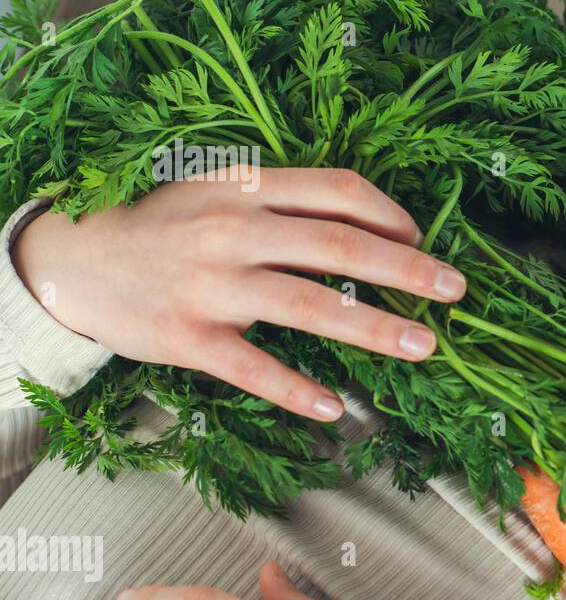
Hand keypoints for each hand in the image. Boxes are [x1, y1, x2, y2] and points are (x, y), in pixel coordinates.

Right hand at [12, 167, 463, 420]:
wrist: (75, 260)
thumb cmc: (163, 225)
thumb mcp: (219, 191)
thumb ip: (284, 203)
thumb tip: (368, 224)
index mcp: (247, 189)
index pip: (338, 190)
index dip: (391, 213)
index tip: (425, 237)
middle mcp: (234, 232)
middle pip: (339, 247)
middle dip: (407, 268)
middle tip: (456, 289)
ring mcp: (212, 287)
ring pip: (310, 307)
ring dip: (374, 328)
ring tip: (424, 345)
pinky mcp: (189, 338)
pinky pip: (255, 369)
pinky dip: (298, 392)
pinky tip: (338, 410)